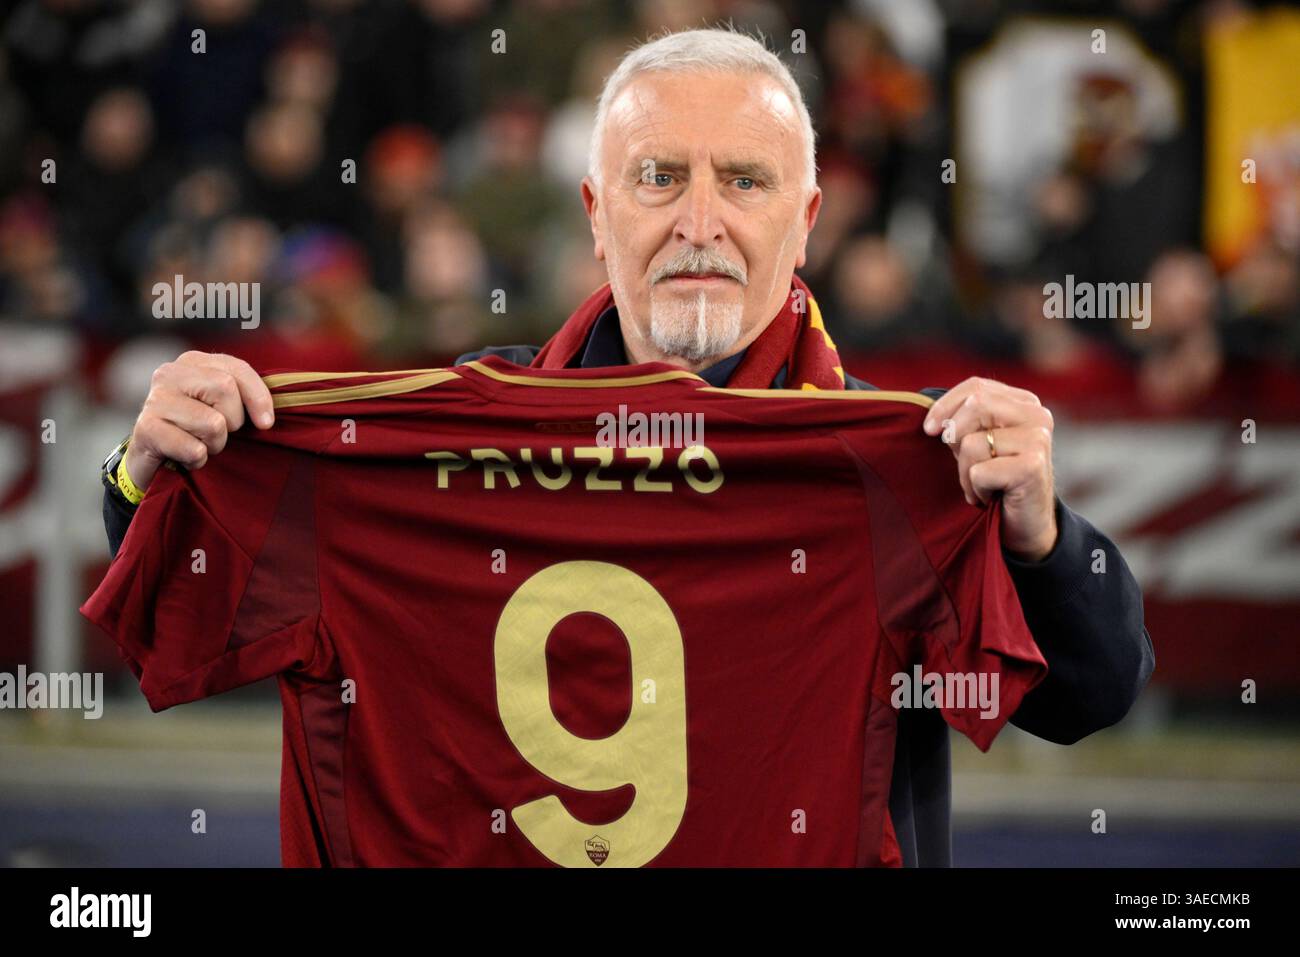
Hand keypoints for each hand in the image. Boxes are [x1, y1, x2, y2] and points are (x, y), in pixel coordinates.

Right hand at [123, 351, 274, 491]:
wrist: (150, 458)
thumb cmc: (194, 430)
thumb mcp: (218, 406)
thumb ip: (241, 396)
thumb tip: (268, 417)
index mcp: (193, 362)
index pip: (237, 369)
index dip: (258, 396)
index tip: (266, 423)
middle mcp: (170, 373)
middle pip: (226, 388)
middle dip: (233, 421)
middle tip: (218, 433)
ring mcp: (154, 399)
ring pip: (213, 423)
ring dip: (214, 444)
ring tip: (200, 444)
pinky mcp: (145, 428)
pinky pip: (194, 449)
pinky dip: (197, 460)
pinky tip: (186, 457)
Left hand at [922, 377, 1057, 561]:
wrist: (1026, 525)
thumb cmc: (998, 482)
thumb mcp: (979, 444)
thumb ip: (964, 422)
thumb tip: (932, 422)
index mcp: (1025, 403)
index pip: (976, 387)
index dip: (945, 406)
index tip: (929, 429)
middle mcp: (1037, 416)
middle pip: (974, 406)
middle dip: (956, 439)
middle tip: (968, 465)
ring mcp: (1037, 440)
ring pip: (971, 442)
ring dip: (966, 472)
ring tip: (983, 485)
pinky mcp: (1032, 466)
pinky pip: (978, 471)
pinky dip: (976, 489)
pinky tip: (993, 496)